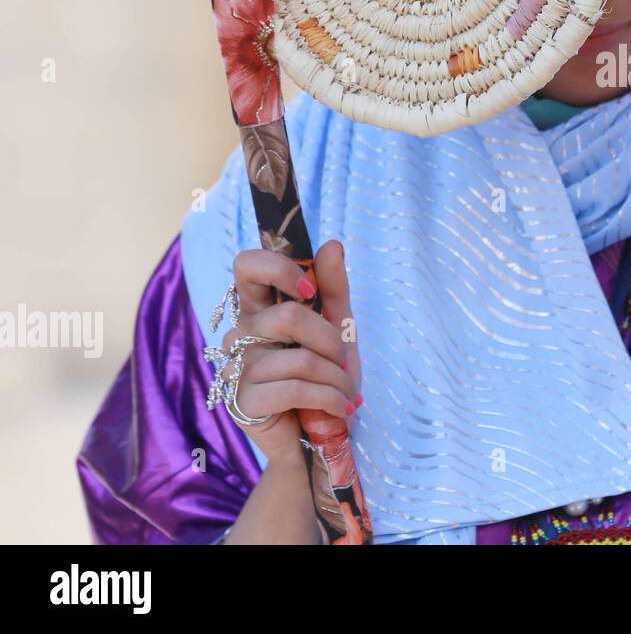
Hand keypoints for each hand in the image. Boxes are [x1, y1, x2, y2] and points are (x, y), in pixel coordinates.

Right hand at [218, 240, 361, 466]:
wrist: (322, 436)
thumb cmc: (326, 375)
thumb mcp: (338, 327)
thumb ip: (333, 287)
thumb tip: (332, 243)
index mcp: (257, 307)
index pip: (246, 265)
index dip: (279, 268)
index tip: (310, 291)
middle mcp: (238, 332)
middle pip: (288, 316)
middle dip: (331, 341)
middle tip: (344, 359)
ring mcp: (235, 367)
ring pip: (300, 358)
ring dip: (336, 378)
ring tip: (346, 393)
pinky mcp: (241, 401)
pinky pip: (295, 388)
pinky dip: (329, 398)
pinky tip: (339, 409)